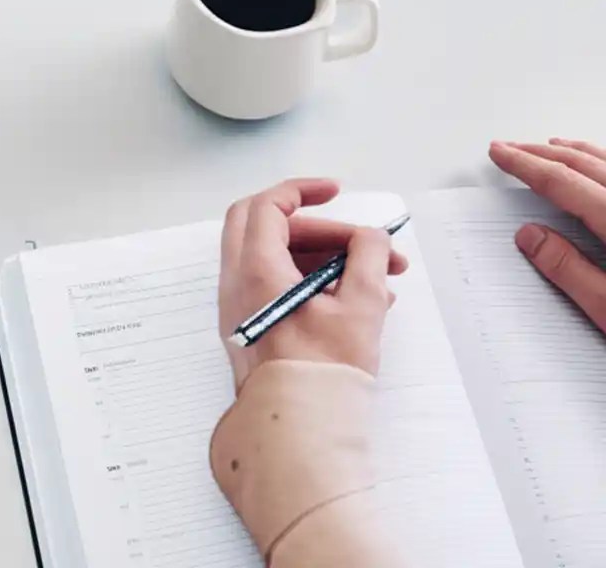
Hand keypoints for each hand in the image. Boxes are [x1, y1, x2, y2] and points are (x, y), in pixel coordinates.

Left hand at [219, 179, 408, 389]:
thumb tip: (370, 237)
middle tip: (360, 242)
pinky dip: (312, 283)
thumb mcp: (362, 305)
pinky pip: (277, 288)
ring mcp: (240, 307)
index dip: (302, 191)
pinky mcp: (251, 327)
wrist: (296, 427)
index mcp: (256, 270)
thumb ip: (369, 257)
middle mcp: (237, 284)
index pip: (268, 206)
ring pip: (275, 260)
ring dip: (324, 259)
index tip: (335, 192)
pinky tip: (361, 303)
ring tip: (379, 280)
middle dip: (318, 228)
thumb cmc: (324, 370)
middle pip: (266, 228)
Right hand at [489, 139, 605, 329]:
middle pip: (585, 164)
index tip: (500, 154)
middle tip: (512, 148)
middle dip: (543, 153)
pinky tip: (598, 163)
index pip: (563, 182)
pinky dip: (603, 160)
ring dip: (576, 151)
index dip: (526, 165)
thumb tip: (530, 237)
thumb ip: (568, 270)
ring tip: (550, 145)